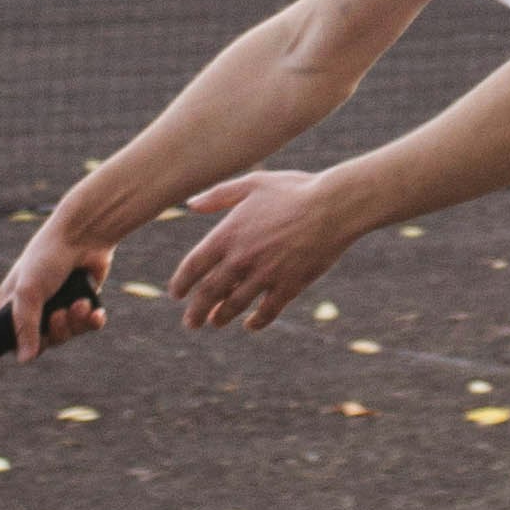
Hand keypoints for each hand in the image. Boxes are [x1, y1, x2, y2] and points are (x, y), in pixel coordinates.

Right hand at [0, 215, 108, 359]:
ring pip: (70, 333)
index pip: (18, 338)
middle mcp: (37, 305)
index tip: (40, 335)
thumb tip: (24, 360)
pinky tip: (95, 312)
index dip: (31, 342)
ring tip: (82, 304)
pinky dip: (93, 320)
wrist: (84, 234)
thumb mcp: (29, 292)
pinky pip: (88, 325)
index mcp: (14, 303)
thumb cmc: (48, 257)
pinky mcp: (83, 301)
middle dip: (59, 330)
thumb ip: (25, 327)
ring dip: (77, 322)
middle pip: (48, 340)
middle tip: (62, 314)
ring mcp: (62, 303)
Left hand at [170, 168, 349, 330]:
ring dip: (221, 317)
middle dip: (196, 311)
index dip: (181, 283)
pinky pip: (267, 312)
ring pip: (234, 305)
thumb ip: (219, 195)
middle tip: (191, 323)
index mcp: (228, 234)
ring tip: (215, 323)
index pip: (194, 266)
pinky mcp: (288, 287)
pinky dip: (256, 322)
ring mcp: (264, 275)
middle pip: (209, 293)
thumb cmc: (294, 190)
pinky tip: (250, 325)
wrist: (332, 207)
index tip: (176, 294)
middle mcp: (241, 259)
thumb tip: (191, 205)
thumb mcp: (252, 184)